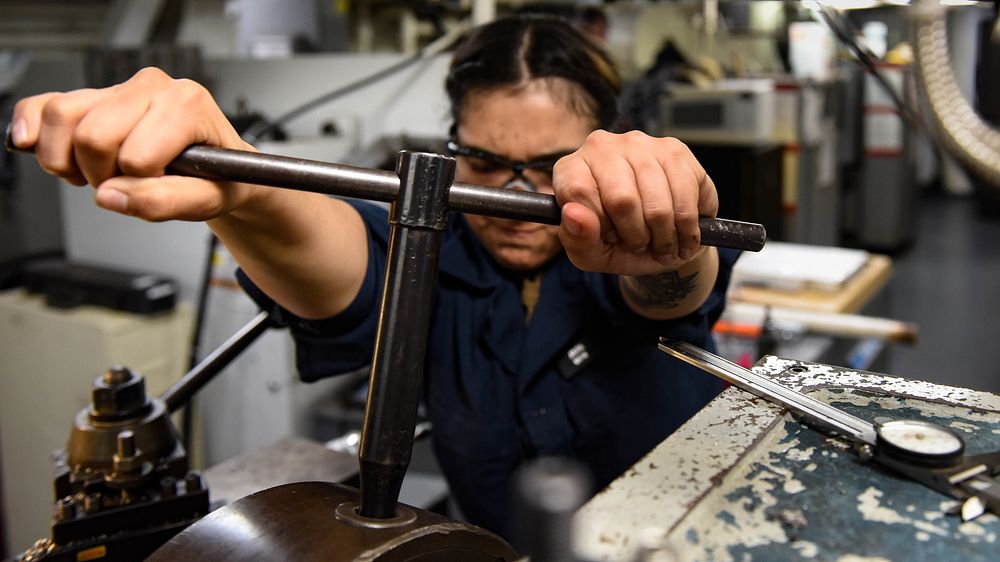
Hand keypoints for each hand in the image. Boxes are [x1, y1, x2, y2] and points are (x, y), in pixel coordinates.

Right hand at [9, 67, 253, 221]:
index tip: (160, 185)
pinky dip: (33, 130)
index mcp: (187, 104)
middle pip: (92, 136)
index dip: (142, 183)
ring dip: (69, 159)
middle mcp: (153, 86)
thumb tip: (110, 196)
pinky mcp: (92, 97)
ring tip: (101, 173)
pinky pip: (43, 105)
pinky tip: (37, 148)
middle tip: (129, 182)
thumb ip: (164, 202)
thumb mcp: (207, 201)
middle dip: (103, 174)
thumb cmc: (217, 178)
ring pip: (61, 118)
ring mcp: (119, 88)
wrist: (220, 168)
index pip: (136, 156)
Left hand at [553, 130, 718, 276]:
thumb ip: (576, 238)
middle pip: (621, 199)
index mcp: (570, 169)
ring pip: (655, 203)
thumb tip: (573, 213)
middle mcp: (601, 146)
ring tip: (663, 244)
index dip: (598, 225)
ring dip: (664, 235)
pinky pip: (684, 196)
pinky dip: (687, 226)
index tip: (609, 237)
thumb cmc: (617, 244)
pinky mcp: (674, 149)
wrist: (660, 241)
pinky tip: (683, 234)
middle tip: (641, 245)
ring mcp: (639, 143)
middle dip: (636, 236)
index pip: (578, 191)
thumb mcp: (589, 253)